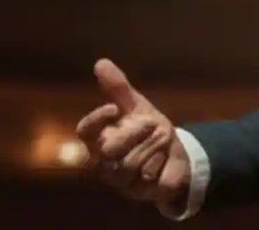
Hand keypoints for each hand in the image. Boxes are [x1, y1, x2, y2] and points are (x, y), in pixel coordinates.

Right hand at [75, 59, 191, 208]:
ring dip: (155, 147)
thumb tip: (101, 63)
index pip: (85, 132)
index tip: (113, 108)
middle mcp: (104, 164)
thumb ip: (118, 87)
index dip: (96, 121)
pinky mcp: (142, 194)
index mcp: (97, 140)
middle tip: (152, 124)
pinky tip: (166, 160)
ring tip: (161, 142)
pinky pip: (154, 179)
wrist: (173, 152)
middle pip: (112, 150)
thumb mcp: (135, 105)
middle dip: (135, 133)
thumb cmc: (146, 128)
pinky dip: (166, 165)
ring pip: (136, 164)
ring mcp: (121, 183)